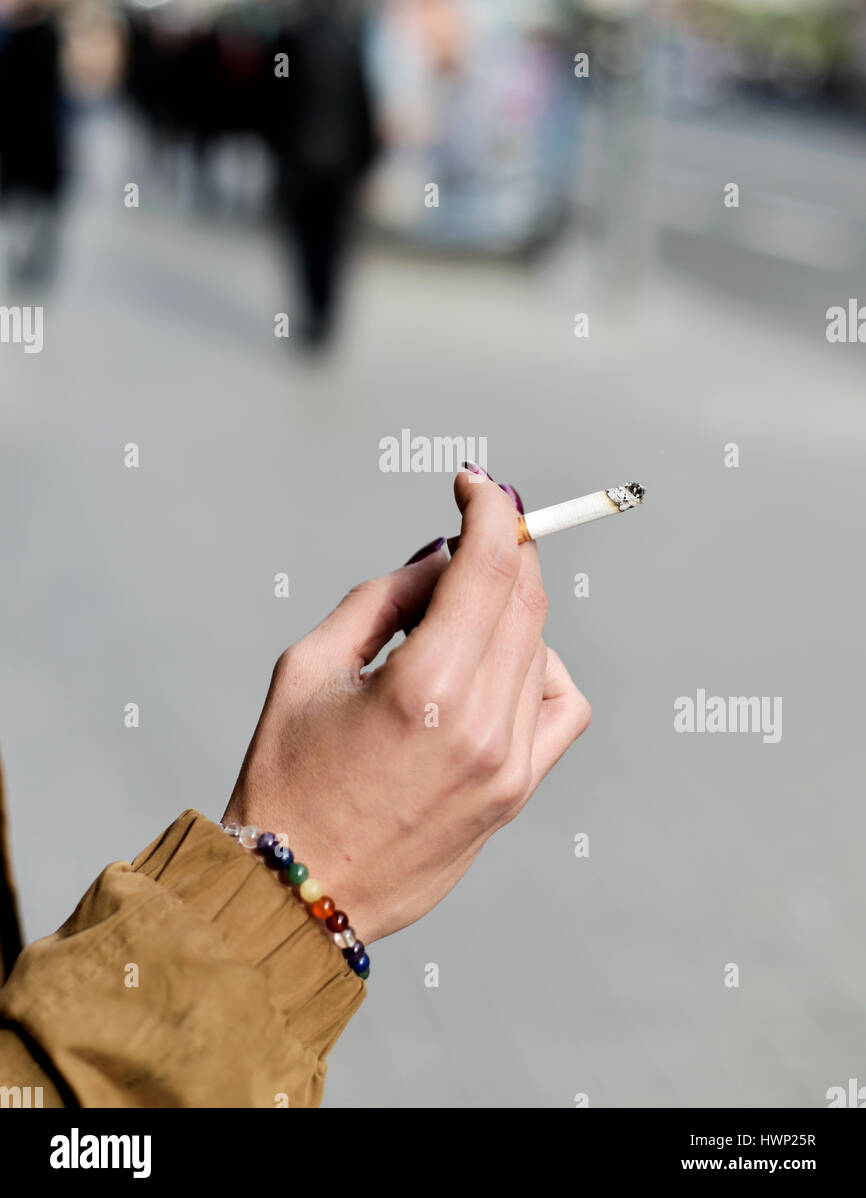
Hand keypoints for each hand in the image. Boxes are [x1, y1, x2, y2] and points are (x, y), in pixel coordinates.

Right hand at [223, 468, 590, 943]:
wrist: (296, 890)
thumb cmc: (287, 781)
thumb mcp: (308, 666)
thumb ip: (383, 599)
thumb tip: (441, 560)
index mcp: (422, 687)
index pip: (489, 566)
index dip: (489, 509)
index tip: (476, 485)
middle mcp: (479, 724)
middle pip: (525, 597)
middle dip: (503, 548)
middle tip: (471, 532)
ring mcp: (507, 764)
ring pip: (541, 645)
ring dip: (509, 608)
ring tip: (453, 622)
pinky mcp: (517, 793)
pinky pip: (563, 706)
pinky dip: (540, 668)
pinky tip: (496, 669)